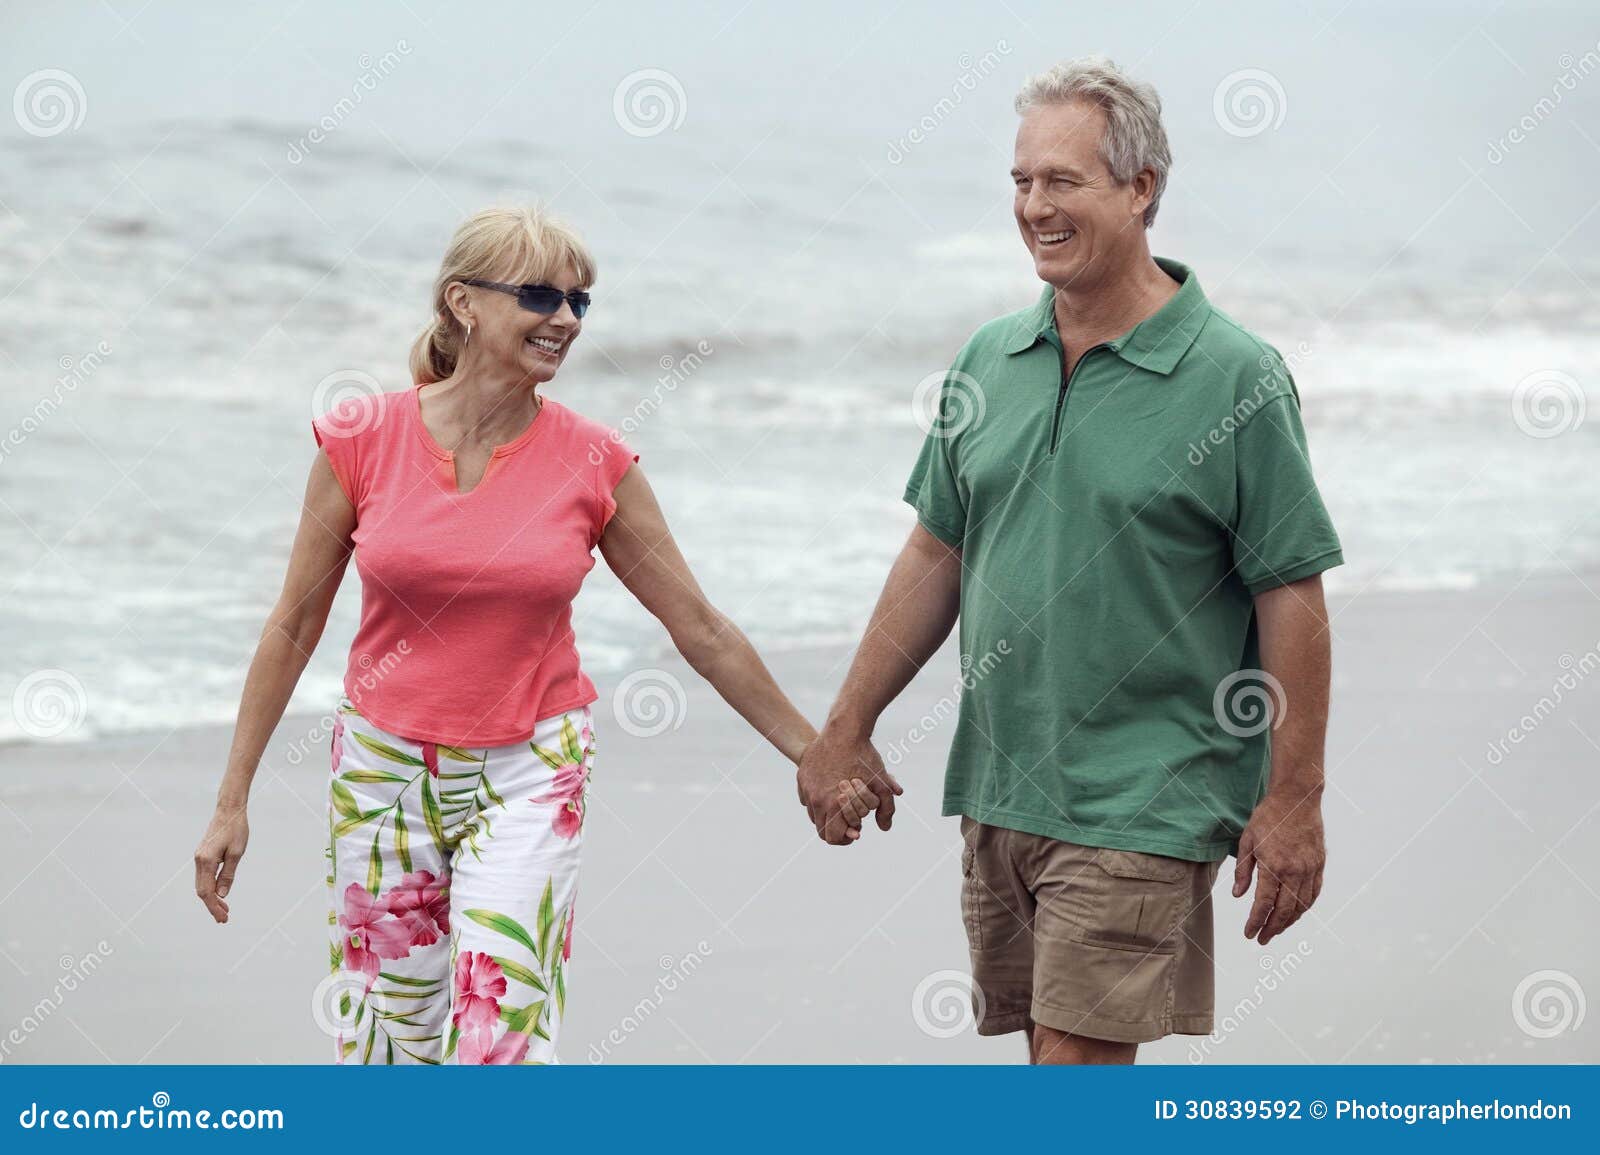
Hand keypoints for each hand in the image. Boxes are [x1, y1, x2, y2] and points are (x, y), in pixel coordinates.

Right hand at [195, 798, 249, 922]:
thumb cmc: (235, 829)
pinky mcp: (203, 855)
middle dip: (212, 906)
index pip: (206, 892)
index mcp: (206, 861)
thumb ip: (228, 875)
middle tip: (224, 919)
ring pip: (202, 884)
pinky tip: (220, 893)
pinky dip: (211, 887)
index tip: (223, 918)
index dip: (214, 907)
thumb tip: (222, 895)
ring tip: (224, 909)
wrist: (229, 810)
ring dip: (212, 898)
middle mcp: (199, 860)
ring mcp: (199, 857)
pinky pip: (204, 876)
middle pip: (202, 890)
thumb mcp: (236, 853)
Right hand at [796, 726, 902, 844]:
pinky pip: (807, 797)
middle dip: (837, 827)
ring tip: (842, 803)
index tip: (856, 831)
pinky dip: (818, 799)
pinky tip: (832, 788)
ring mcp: (806, 787)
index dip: (845, 838)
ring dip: (827, 814)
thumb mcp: (880, 783)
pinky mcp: (802, 776)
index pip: (832, 837)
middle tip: (851, 818)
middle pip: (821, 828)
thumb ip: (886, 808)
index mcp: (832, 805)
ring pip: (813, 813)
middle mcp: (815, 799)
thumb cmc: (864, 757)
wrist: (844, 729)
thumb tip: (884, 828)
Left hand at [1233, 789, 1323, 945]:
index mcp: (1273, 866)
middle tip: (1262, 939)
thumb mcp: (1247, 841)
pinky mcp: (1320, 866)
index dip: (1256, 922)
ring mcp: (1310, 869)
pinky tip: (1295, 913)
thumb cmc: (1268, 817)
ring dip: (1289, 922)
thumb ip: (1244, 871)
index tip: (1249, 934)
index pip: (1264, 904)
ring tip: (1276, 929)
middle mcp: (1295, 871)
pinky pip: (1314, 894)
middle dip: (1272, 928)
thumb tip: (1238, 895)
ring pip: (1302, 906)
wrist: (1297, 799)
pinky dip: (1304, 908)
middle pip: (1285, 911)